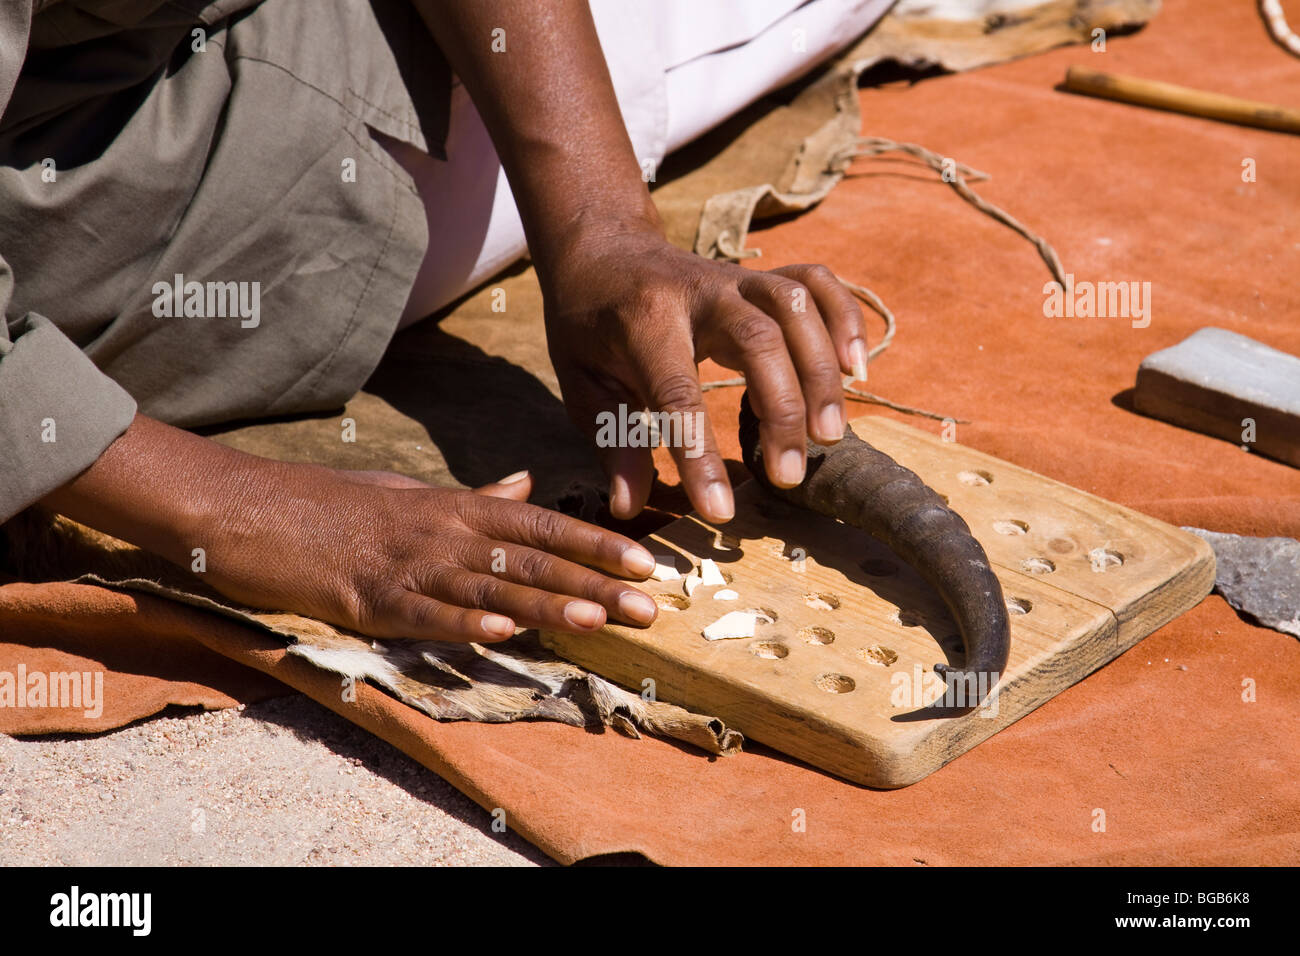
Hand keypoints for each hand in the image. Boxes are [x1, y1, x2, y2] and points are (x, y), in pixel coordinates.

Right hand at [203, 464, 659, 639]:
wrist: (252, 506)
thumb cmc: (336, 505)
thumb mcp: (413, 494)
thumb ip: (474, 498)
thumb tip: (527, 484)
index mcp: (456, 508)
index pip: (542, 526)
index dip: (595, 544)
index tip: (645, 562)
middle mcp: (444, 532)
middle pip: (531, 560)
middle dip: (593, 583)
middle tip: (648, 606)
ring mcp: (408, 564)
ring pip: (489, 585)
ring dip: (546, 604)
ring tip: (597, 619)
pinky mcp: (368, 596)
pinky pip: (423, 613)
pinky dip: (463, 622)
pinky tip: (501, 631)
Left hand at [541, 225, 868, 523]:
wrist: (604, 248)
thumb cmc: (589, 324)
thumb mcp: (582, 382)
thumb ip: (612, 440)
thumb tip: (628, 507)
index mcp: (644, 321)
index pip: (677, 392)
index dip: (700, 454)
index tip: (720, 512)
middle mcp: (698, 292)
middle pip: (758, 340)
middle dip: (782, 411)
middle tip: (789, 477)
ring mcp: (737, 278)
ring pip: (795, 306)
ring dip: (820, 372)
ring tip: (829, 435)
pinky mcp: (762, 275)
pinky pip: (817, 281)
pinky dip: (845, 320)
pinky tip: (854, 369)